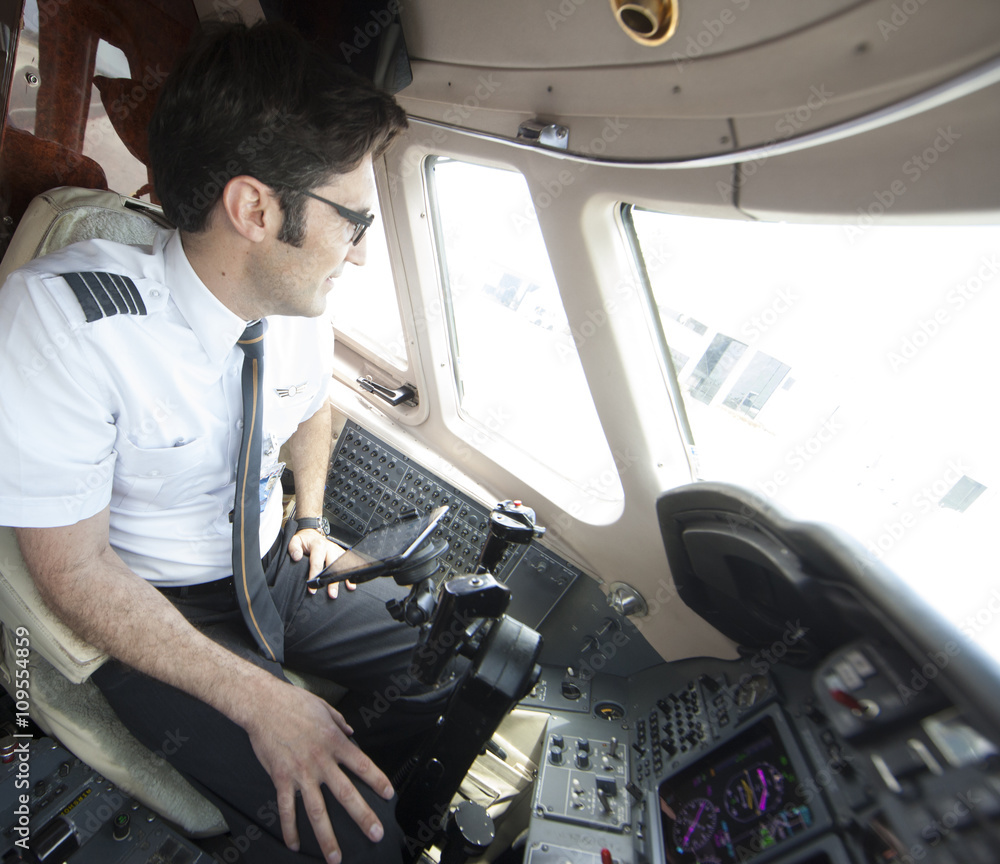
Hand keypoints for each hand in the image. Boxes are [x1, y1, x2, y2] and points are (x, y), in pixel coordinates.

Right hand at [245, 679, 393, 861]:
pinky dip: (290, 828)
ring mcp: (300, 773)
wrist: (263, 705)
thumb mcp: (324, 708)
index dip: (377, 781)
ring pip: (317, 810)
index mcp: (334, 742)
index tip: (389, 794)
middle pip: (346, 794)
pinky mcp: (281, 779)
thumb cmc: (294, 703)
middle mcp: (321, 761)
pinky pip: (286, 809)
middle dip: (363, 816)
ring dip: (327, 836)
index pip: (362, 765)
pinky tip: (294, 844)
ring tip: (336, 857)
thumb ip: (340, 723)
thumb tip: (351, 732)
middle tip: (376, 834)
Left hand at [288, 529, 355, 597]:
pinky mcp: (341, 554)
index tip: (312, 588)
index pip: (317, 563)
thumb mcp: (294, 540)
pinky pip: (348, 564)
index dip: (315, 576)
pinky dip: (350, 574)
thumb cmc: (304, 540)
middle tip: (332, 594)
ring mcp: (337, 551)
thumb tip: (297, 557)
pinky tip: (351, 584)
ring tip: (346, 589)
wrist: (312, 534)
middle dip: (333, 581)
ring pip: (342, 565)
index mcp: (318, 546)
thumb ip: (293, 548)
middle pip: (333, 566)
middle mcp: (330, 548)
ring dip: (344, 578)